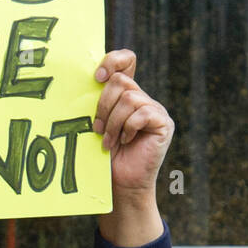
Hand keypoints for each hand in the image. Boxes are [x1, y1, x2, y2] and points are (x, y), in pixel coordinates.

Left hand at [93, 49, 172, 246]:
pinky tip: (125, 141)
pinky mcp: (162, 123)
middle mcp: (142, 98)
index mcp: (125, 94)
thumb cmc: (104, 158)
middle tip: (97, 128)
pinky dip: (128, 128)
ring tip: (108, 141)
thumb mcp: (96, 125)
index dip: (113, 61)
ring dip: (113, 122)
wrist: (120, 186)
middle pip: (121, 82)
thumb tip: (84, 82)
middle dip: (103, 105)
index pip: (126, 60)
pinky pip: (142, 113)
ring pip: (129, 98)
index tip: (97, 77)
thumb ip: (96, 103)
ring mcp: (154, 110)